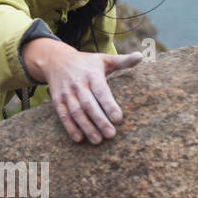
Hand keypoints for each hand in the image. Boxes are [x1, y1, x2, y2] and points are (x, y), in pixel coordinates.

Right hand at [22, 38, 141, 143]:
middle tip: (111, 134)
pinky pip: (63, 115)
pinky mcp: (57, 100)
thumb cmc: (86, 62)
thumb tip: (141, 56)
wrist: (55, 60)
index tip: (118, 118)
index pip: (101, 91)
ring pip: (76, 112)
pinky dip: (70, 127)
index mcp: (92, 75)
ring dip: (86, 127)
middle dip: (99, 120)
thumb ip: (122, 61)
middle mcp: (78, 84)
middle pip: (88, 104)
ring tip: (97, 140)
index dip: (109, 105)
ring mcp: (66, 93)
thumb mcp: (103, 59)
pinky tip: (78, 138)